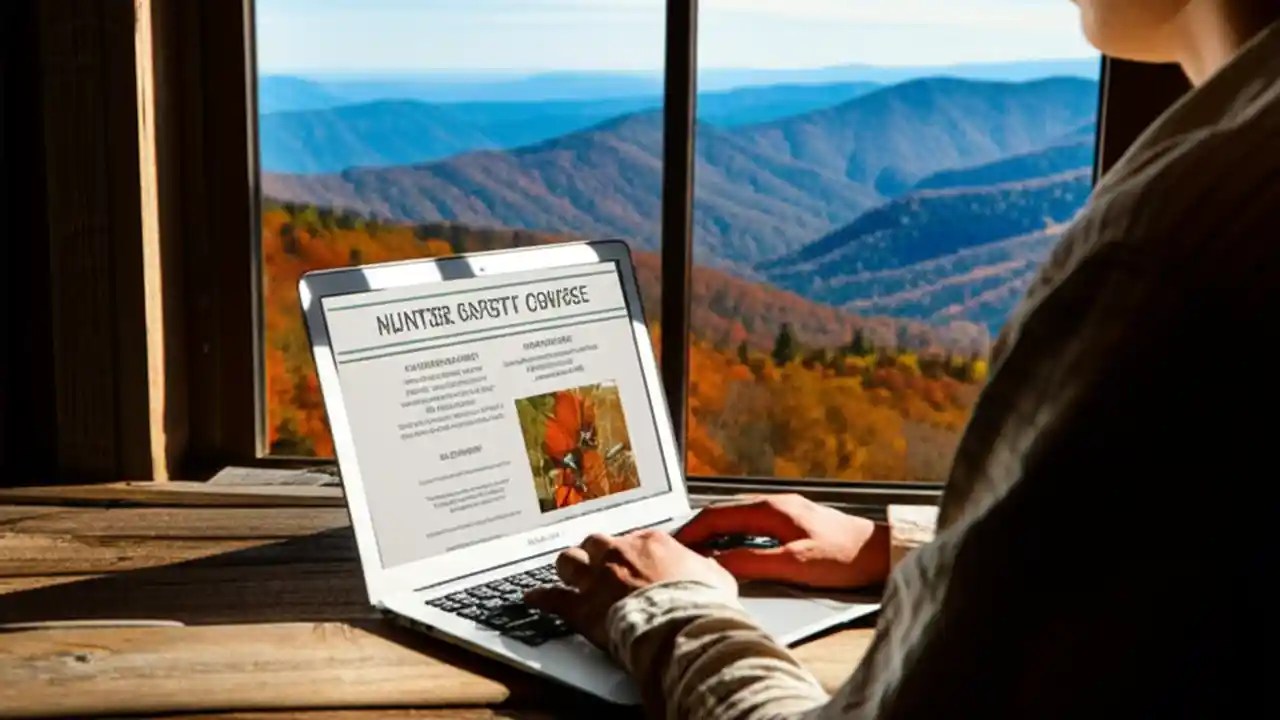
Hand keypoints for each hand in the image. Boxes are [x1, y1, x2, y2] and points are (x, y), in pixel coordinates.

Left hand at [525, 529, 735, 647]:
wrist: (681, 626)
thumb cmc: (701, 604)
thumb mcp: (717, 579)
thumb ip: (708, 570)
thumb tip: (711, 570)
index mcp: (652, 543)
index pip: (633, 539)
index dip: (630, 552)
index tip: (632, 562)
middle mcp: (620, 555)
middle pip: (595, 543)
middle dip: (594, 552)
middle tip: (597, 564)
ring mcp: (598, 579)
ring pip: (569, 562)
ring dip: (568, 568)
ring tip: (568, 574)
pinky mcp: (582, 608)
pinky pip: (554, 599)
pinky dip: (543, 598)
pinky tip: (534, 597)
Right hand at [675, 494, 889, 589]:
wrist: (881, 552)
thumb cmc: (845, 557)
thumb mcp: (795, 564)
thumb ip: (754, 562)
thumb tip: (718, 563)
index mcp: (771, 509)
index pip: (718, 515)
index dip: (693, 531)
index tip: (675, 545)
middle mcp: (775, 503)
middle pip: (724, 512)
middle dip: (698, 529)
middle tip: (679, 548)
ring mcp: (784, 511)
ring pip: (737, 516)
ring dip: (715, 531)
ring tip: (698, 551)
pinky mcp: (793, 521)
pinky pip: (751, 523)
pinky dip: (733, 534)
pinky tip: (731, 549)